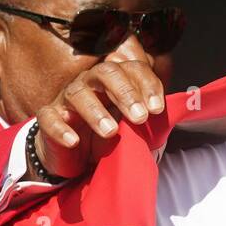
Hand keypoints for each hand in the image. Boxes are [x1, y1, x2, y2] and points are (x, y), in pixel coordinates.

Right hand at [31, 35, 165, 180]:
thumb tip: (177, 112)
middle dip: (125, 93)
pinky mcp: (48, 119)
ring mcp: (67, 100)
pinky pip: (50, 118)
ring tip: (111, 132)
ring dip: (96, 112)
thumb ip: (149, 116)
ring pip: (78, 94)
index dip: (146, 84)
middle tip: (140, 116)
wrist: (74, 156)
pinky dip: (61, 129)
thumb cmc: (106, 135)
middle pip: (106, 73)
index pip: (132, 69)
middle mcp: (90, 84)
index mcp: (114, 81)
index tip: (158, 108)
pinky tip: (75, 141)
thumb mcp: (131, 125)